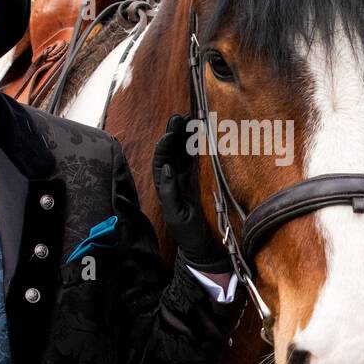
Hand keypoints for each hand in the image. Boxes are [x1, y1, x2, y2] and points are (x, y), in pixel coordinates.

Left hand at [153, 114, 232, 273]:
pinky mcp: (196, 182)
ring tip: (188, 118)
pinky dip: (195, 146)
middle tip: (179, 116)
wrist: (201, 246)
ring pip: (183, 153)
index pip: (161, 161)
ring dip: (185, 136)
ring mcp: (185, 180)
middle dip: (174, 134)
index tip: (170, 133)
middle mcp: (173, 180)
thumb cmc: (187, 233)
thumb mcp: (177, 215)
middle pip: (172, 152)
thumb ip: (170, 192)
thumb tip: (166, 168)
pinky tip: (198, 133)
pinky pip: (194, 161)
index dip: (164, 146)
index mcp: (164, 187)